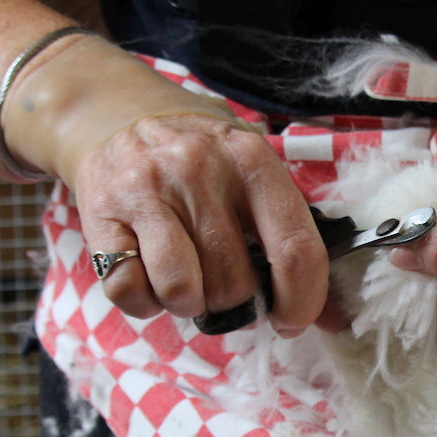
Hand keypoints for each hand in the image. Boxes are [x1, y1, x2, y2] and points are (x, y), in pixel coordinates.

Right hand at [1, 35, 328, 334]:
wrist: (117, 114)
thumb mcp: (253, 178)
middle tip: (222, 282)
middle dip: (234, 302)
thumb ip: (291, 241)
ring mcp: (146, 189)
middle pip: (235, 283)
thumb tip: (334, 322)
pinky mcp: (101, 213)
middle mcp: (200, 169)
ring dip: (189, 304)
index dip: (300, 303)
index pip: (296, 251)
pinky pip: (131, 293)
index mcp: (253, 162)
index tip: (289, 322)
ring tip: (188, 279)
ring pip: (183, 293)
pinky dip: (145, 302)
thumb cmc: (203, 163)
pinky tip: (150, 276)